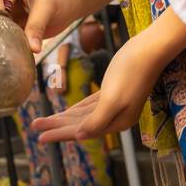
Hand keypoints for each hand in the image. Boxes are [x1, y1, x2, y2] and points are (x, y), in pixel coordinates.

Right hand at [0, 0, 74, 52]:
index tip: (3, 28)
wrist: (65, 6)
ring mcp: (1, 14)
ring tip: (7, 50)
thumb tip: (32, 49)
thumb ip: (37, 26)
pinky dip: (2, 45)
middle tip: (1, 44)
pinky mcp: (6, 27)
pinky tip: (10, 53)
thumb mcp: (47, 8)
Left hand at [31, 33, 164, 142]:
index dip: (60, 134)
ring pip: (84, 115)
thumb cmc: (131, 71)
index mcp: (117, 122)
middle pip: (81, 125)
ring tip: (45, 120)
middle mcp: (116, 117)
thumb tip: (79, 137)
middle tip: (35, 126)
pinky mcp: (115, 91)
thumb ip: (96, 120)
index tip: (40, 136)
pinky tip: (68, 112)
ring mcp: (116, 104)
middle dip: (57, 125)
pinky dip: (78, 109)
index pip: (82, 131)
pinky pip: (91, 105)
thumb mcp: (113, 98)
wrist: (150, 48)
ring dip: (64, 117)